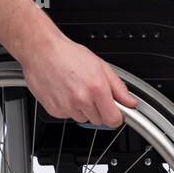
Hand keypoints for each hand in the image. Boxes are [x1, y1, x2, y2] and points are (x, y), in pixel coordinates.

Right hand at [18, 33, 137, 127]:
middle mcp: (82, 100)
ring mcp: (67, 107)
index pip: (113, 120)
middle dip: (100, 109)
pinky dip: (69, 108)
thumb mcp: (101, 66)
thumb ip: (118, 87)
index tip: (115, 110)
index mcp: (97, 88)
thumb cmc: (69, 55)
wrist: (42, 52)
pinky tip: (66, 92)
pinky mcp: (54, 111)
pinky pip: (68, 116)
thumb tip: (130, 102)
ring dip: (84, 109)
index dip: (117, 116)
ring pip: (84, 119)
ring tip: (77, 89)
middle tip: (92, 92)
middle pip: (99, 120)